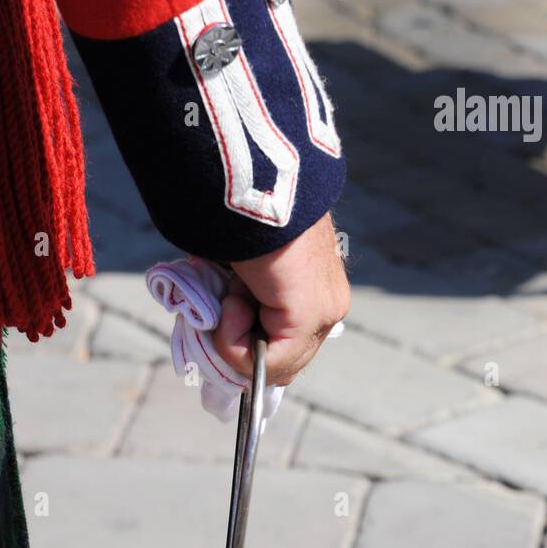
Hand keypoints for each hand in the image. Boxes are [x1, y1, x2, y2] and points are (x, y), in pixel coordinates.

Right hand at [211, 212, 349, 385]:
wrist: (252, 182)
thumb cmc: (240, 217)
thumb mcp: (239, 271)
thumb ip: (238, 300)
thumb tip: (218, 320)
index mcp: (318, 290)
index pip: (286, 347)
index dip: (245, 340)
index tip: (221, 306)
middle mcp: (328, 305)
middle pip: (281, 361)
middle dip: (240, 343)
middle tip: (221, 303)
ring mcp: (324, 314)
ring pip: (273, 366)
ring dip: (234, 338)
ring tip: (229, 293)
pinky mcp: (308, 318)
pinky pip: (265, 361)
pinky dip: (233, 341)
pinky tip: (232, 302)